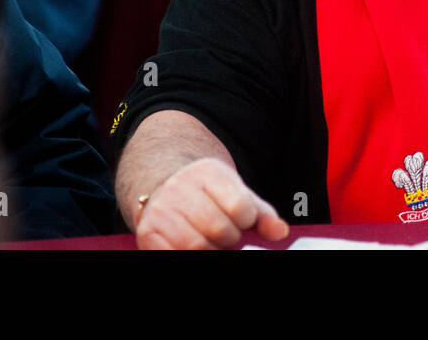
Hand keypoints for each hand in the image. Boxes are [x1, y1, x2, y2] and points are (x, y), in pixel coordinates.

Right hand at [135, 158, 289, 249]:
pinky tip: (193, 246)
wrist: (164, 184)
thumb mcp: (236, 192)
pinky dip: (188, 254)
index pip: (240, 208)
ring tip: (211, 240)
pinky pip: (174, 254)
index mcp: (208, 173)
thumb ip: (261, 213)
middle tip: (225, 234)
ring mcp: (162, 209)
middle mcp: (180, 187)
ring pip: (197, 246)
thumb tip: (280, 232)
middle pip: (219, 229)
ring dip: (211, 249)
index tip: (241, 218)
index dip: (246, 220)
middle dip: (229, 238)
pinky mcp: (147, 231)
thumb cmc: (208, 193)